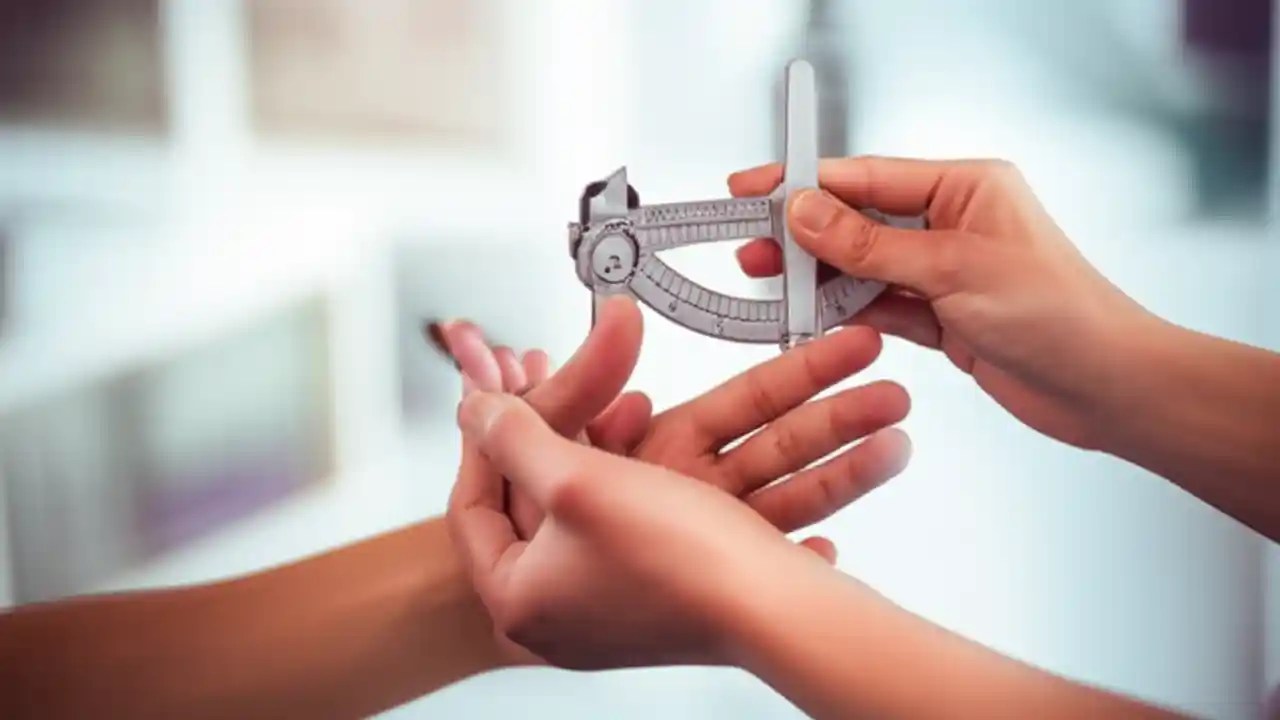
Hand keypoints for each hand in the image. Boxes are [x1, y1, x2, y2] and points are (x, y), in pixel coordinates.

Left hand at [442, 297, 909, 665]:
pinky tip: (649, 421)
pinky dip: (636, 467)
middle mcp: (559, 608)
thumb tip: (474, 411)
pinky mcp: (657, 586)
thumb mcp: (575, 480)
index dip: (482, 435)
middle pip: (533, 496)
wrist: (780, 610)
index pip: (474, 501)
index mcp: (519, 596)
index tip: (494, 386)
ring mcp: (610, 600)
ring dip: (600, 435)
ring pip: (587, 498)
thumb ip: (515, 438)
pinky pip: (629, 512)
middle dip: (550, 425)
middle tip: (547, 370)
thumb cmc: (679, 561)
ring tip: (612, 386)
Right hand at [730, 157, 1155, 448]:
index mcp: (967, 186)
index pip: (868, 177)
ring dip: (820, 277)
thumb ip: (871, 245)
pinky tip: (813, 315)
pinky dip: (847, 312)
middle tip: (751, 243)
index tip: (756, 187)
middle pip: (859, 220)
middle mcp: (954, 222)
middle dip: (804, 233)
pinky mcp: (943, 316)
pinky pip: (879, 306)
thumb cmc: (1060, 315)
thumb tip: (806, 211)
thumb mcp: (953, 269)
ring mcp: (946, 270)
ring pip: (863, 267)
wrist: (1108, 388)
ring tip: (771, 283)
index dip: (807, 181)